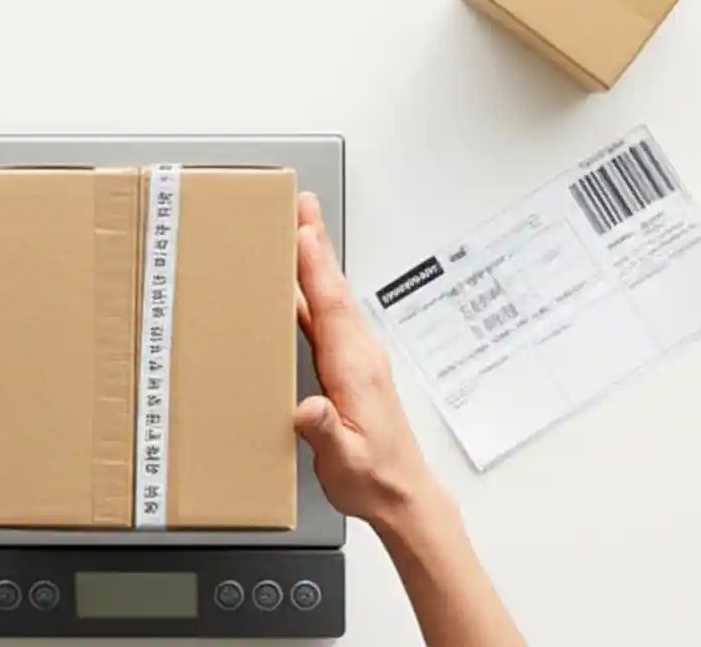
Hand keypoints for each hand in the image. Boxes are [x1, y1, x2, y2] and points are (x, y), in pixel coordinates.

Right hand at [293, 193, 438, 525]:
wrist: (402, 494)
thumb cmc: (373, 478)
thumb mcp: (345, 459)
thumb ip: (325, 431)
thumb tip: (307, 408)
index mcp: (355, 368)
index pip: (331, 307)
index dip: (314, 268)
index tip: (302, 230)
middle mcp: (359, 354)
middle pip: (333, 287)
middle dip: (316, 244)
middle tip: (303, 205)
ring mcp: (357, 357)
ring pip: (331, 297)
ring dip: (316, 260)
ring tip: (300, 228)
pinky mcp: (351, 366)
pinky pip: (328, 317)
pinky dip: (313, 291)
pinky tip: (298, 286)